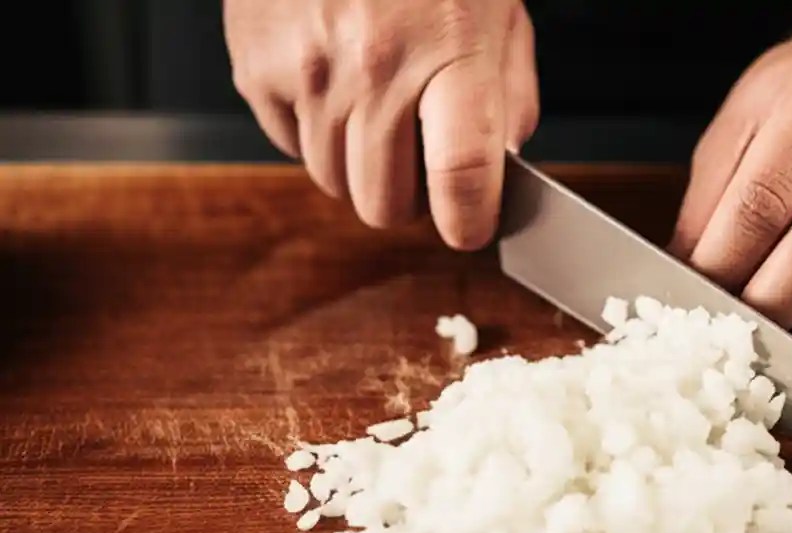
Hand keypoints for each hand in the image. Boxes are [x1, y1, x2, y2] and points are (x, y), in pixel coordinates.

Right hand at [224, 0, 538, 248]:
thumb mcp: (499, 13)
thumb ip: (509, 98)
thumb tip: (499, 173)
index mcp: (450, 51)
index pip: (462, 177)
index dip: (469, 221)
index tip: (470, 227)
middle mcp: (374, 66)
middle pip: (385, 202)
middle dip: (410, 200)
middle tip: (422, 169)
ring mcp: (307, 70)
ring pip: (335, 183)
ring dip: (362, 168)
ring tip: (378, 114)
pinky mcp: (257, 66)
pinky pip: (290, 145)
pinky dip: (315, 134)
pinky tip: (335, 85)